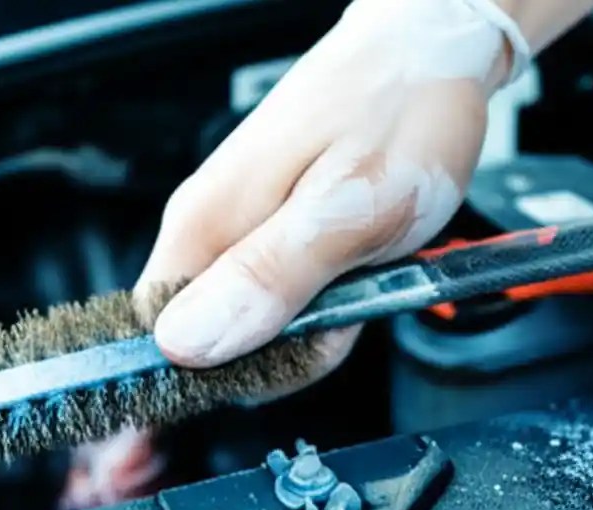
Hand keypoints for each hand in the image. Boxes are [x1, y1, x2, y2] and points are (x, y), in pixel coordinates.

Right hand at [135, 0, 527, 398]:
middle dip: (283, 353)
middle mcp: (206, 228)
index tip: (277, 362)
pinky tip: (358, 272)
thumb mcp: (348, 212)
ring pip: (253, 327)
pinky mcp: (268, 229)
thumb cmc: (398, 111)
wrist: (431, 50)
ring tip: (361, 276)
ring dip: (314, 327)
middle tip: (345, 304)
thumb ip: (269, 278)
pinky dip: (327, 303)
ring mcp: (237, 228)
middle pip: (212, 345)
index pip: (161, 344)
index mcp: (204, 227)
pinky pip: (281, 298)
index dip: (213, 377)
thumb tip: (186, 345)